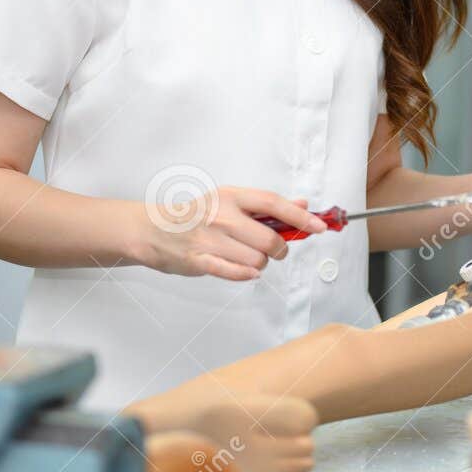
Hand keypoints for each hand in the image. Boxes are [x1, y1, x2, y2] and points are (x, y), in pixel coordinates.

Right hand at [137, 187, 327, 281]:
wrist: (152, 229)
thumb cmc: (194, 215)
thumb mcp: (229, 200)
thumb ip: (265, 205)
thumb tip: (302, 203)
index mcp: (231, 196)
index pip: (273, 203)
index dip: (300, 216)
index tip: (319, 226)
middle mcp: (222, 216)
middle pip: (269, 239)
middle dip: (280, 250)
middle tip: (276, 251)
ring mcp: (210, 239)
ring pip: (256, 261)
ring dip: (260, 264)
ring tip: (247, 257)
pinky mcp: (200, 261)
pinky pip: (237, 274)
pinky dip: (247, 274)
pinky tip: (244, 269)